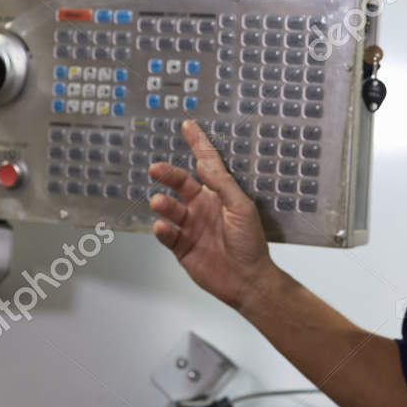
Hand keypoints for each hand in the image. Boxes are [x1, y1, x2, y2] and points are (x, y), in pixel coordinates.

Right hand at [148, 119, 280, 312]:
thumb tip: (204, 163)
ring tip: (159, 202)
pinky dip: (162, 230)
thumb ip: (222, 185)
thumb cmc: (251, 244)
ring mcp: (191, 227)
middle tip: (156, 169)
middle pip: (180, 184)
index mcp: (219, 195)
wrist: (248, 281)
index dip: (197, 145)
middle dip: (167, 175)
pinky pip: (167, 235)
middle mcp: (203, 207)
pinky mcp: (182, 247)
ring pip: (170, 209)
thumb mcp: (241, 208)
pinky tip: (162, 227)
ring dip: (163, 204)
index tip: (188, 126)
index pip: (206, 164)